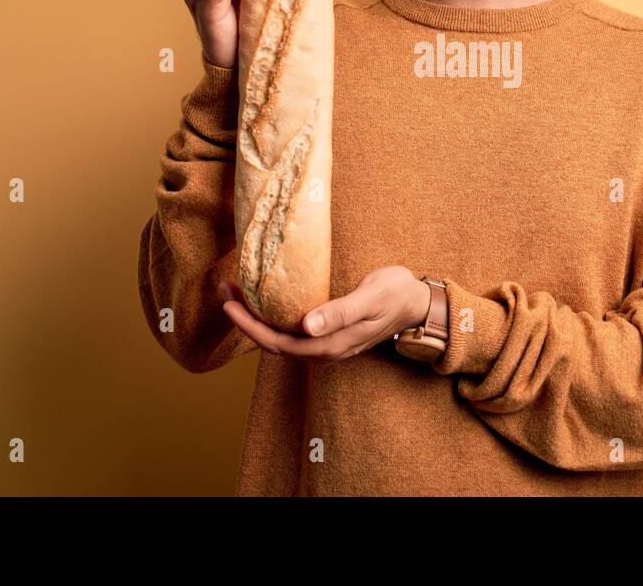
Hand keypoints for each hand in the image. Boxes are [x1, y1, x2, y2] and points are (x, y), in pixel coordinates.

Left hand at [217, 265, 430, 364]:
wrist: (418, 302)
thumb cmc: (395, 294)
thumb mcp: (370, 298)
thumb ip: (339, 312)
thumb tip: (306, 326)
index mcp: (330, 344)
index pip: (278, 342)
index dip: (250, 326)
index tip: (229, 303)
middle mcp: (324, 349)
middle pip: (273, 342)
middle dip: (245, 321)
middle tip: (225, 292)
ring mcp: (326, 343)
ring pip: (281, 338)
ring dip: (257, 319)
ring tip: (237, 293)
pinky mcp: (328, 333)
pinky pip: (292, 332)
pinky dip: (273, 317)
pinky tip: (266, 301)